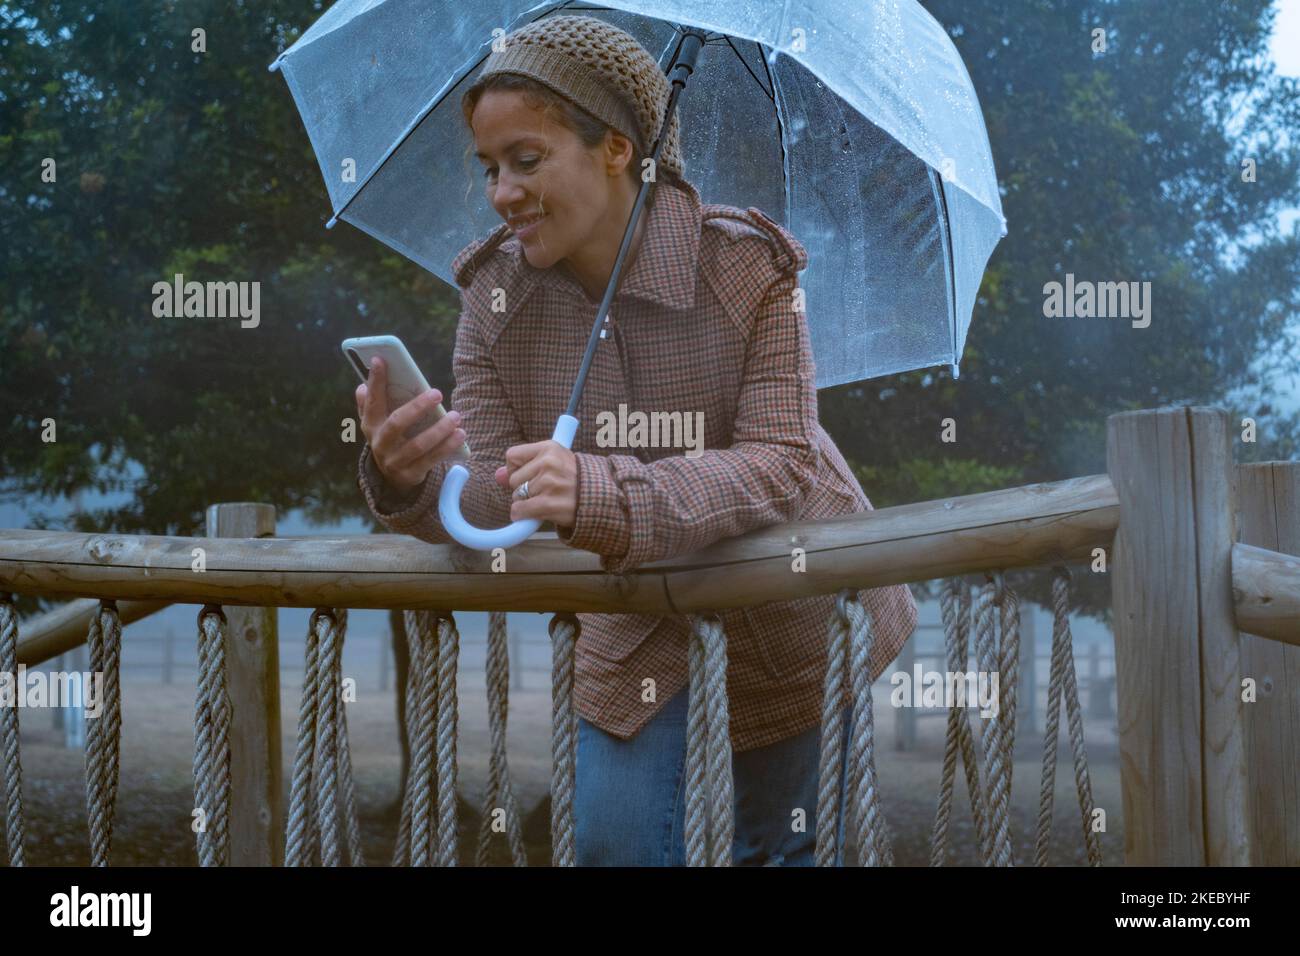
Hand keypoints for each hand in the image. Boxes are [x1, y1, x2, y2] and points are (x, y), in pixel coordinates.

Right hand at [356, 356, 466, 491]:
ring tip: (456, 415)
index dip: (375, 381)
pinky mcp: (410, 475)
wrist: (393, 478)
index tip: (380, 360)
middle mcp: (379, 443)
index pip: (372, 401)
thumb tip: (362, 385)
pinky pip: (431, 460)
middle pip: (397, 423)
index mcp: (370, 425)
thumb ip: (371, 404)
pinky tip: (460, 434)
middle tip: (437, 393)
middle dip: (417, 407)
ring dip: (439, 429)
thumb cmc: (391, 439)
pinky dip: (447, 446)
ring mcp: (394, 461)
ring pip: (418, 444)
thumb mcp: (379, 423)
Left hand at [496, 440, 576, 527]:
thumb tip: (498, 476)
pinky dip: (522, 515)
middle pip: (514, 479)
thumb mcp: (553, 464)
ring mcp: (549, 483)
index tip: (528, 475)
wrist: (601, 498)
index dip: (515, 468)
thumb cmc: (574, 480)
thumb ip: (524, 467)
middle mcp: (549, 463)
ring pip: (517, 496)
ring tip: (547, 500)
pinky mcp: (548, 503)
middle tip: (543, 491)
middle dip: (523, 488)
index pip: (512, 456)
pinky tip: (534, 513)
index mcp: (550, 447)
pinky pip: (520, 510)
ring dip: (527, 503)